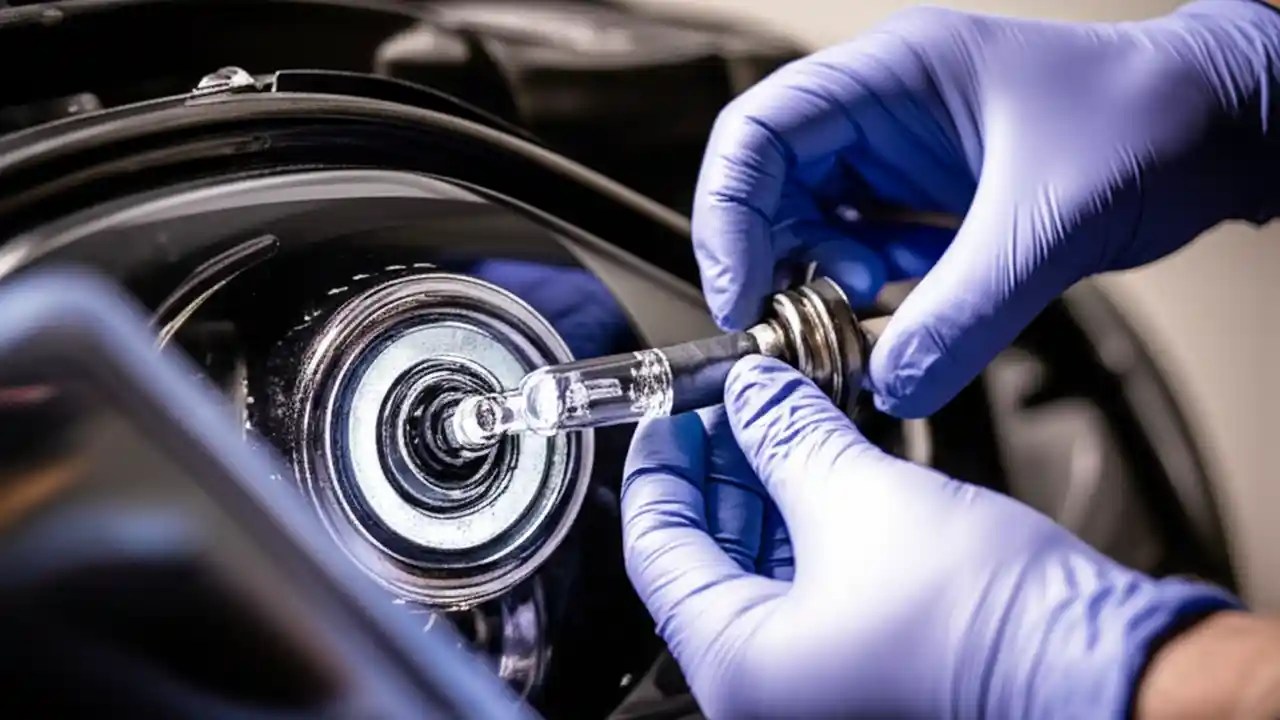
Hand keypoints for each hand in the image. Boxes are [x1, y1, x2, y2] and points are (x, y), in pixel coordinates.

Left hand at [621, 356, 1237, 717]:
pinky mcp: (865, 669)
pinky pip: (809, 588)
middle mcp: (767, 690)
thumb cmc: (990, 625)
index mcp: (738, 665)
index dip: (659, 467)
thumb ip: (788, 436)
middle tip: (733, 405)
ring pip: (758, 570)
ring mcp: (816, 685)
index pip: (655, 549)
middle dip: (719, 470)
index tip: (671, 416)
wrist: (1104, 671)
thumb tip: (753, 396)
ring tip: (780, 421)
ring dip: (767, 491)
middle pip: (705, 558)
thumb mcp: (859, 498)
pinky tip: (824, 468)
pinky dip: (808, 525)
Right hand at [693, 0, 1279, 416]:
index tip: (743, 294)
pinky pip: (860, 246)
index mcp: (891, 75)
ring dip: (822, 280)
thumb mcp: (1046, 223)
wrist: (1218, 132)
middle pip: (771, 184)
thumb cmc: (1148, 123)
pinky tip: (899, 307)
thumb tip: (888, 385)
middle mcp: (881, 109)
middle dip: (775, 259)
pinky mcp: (924, 197)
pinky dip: (864, 288)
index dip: (731, 215)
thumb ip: (962, 313)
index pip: (758, 132)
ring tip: (862, 314)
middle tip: (801, 324)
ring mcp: (900, 152)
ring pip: (811, 221)